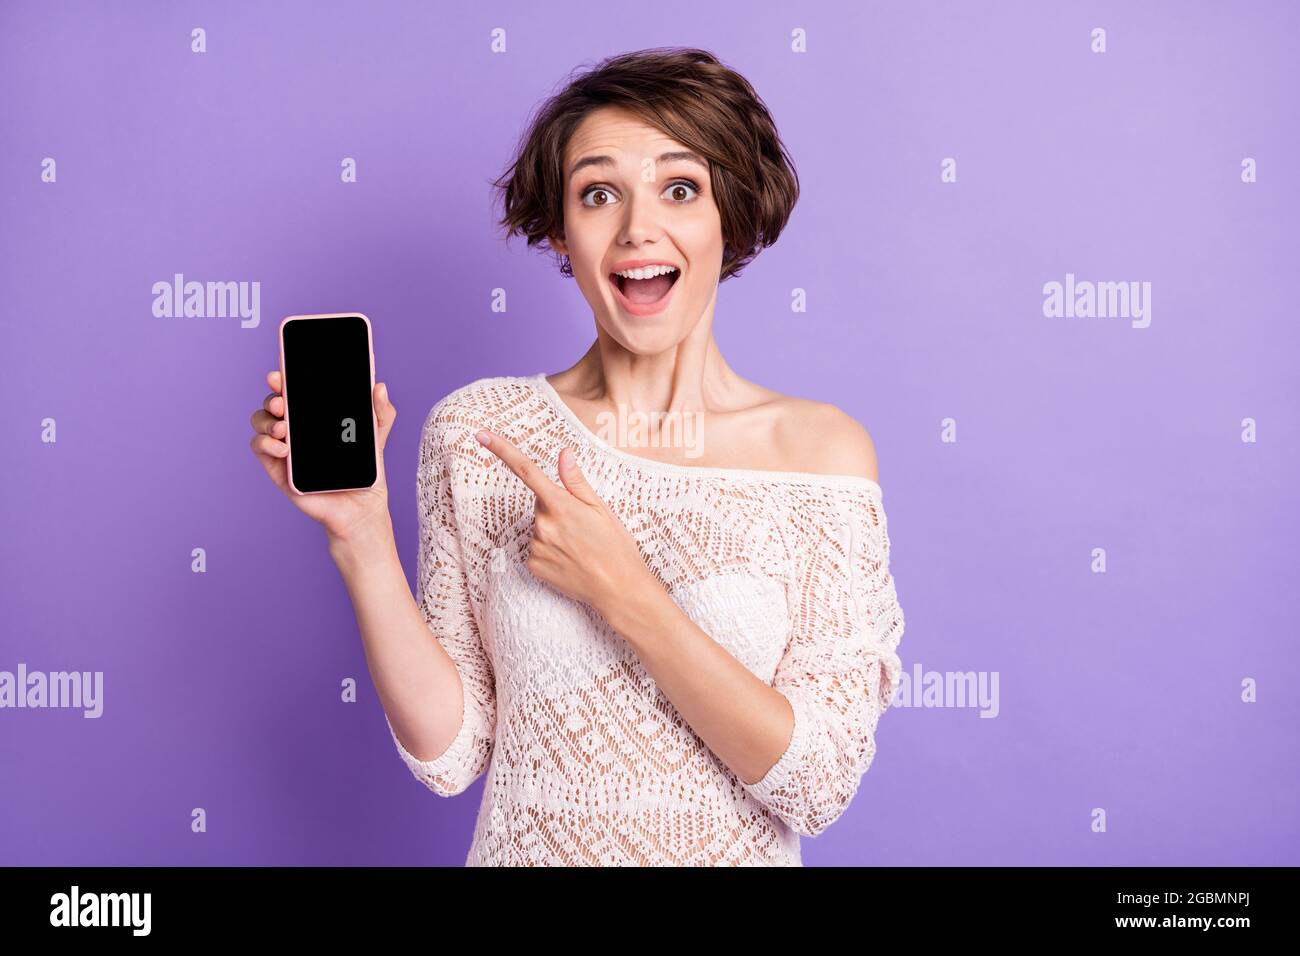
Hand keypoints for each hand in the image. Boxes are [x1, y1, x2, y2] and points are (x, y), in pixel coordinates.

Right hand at [248, 369, 397, 542]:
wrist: (362, 508)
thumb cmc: (366, 471)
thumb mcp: (377, 436)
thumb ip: (381, 412)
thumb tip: (379, 386)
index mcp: (315, 416)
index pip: (295, 389)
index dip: (285, 377)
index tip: (283, 371)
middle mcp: (296, 427)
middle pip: (273, 401)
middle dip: (273, 395)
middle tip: (283, 400)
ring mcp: (284, 446)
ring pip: (261, 420)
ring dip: (267, 418)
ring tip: (285, 426)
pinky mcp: (278, 468)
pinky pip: (259, 448)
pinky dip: (265, 443)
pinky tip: (283, 447)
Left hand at [475, 427, 656, 616]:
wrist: (618, 590)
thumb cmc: (616, 547)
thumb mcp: (601, 509)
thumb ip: (576, 482)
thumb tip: (563, 453)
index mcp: (561, 505)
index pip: (526, 470)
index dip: (501, 450)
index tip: (481, 434)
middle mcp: (543, 524)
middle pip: (540, 504)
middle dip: (556, 507)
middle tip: (582, 525)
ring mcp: (536, 546)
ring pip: (539, 527)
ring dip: (554, 531)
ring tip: (580, 546)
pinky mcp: (533, 565)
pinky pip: (536, 548)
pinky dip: (549, 550)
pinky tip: (569, 560)